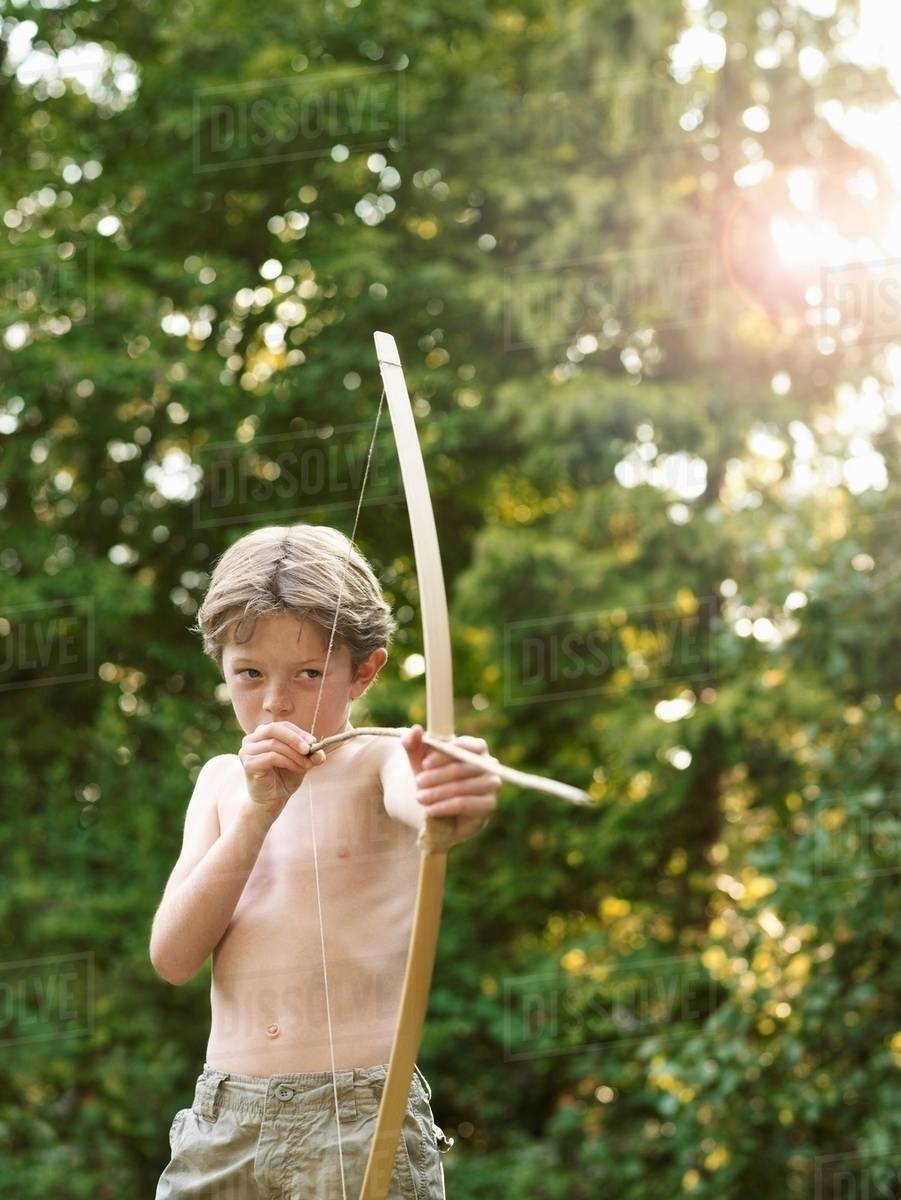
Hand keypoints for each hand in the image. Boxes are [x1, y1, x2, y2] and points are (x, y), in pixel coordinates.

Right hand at [238, 721, 324, 825]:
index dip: (299, 732)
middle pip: (274, 729)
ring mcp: (247, 751)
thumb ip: (310, 756)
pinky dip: (288, 762)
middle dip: (295, 738)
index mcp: (263, 734)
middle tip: (309, 749)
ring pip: (274, 744)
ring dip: (294, 754)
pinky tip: (297, 769)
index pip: (283, 726)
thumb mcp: (301, 763)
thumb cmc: (284, 778)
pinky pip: (271, 757)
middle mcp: (251, 739)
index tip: (314, 742)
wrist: (271, 801)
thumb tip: (320, 753)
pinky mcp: (248, 764)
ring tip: (306, 765)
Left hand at [401, 724, 498, 844]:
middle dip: (437, 776)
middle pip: (462, 768)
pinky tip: (429, 810)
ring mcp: (491, 785)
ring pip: (462, 787)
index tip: (425, 764)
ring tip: (420, 797)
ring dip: (438, 793)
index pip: (466, 746)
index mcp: (476, 747)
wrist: (439, 803)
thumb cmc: (432, 774)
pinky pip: (466, 804)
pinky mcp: (488, 804)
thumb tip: (415, 730)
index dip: (444, 755)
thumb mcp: (419, 759)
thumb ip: (413, 742)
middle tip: (418, 782)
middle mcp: (489, 764)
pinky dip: (445, 807)